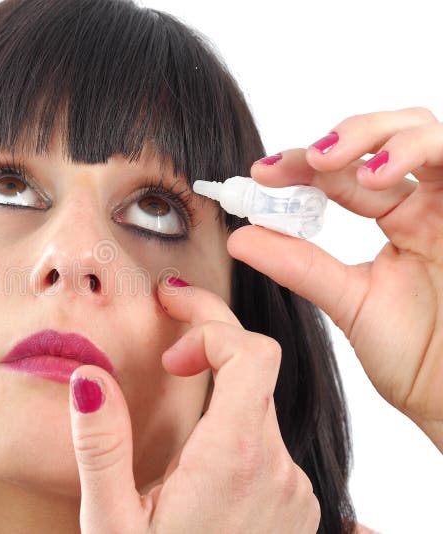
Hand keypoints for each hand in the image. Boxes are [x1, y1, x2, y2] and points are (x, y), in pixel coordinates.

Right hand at [67, 278, 319, 533]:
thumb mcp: (111, 521)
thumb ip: (101, 446)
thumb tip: (89, 377)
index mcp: (232, 459)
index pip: (249, 352)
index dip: (209, 322)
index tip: (170, 330)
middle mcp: (276, 468)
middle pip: (254, 372)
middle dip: (208, 348)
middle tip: (166, 347)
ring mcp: (292, 489)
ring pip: (258, 409)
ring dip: (218, 397)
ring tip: (171, 421)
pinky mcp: (295, 506)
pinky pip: (266, 446)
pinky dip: (233, 432)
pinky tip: (195, 465)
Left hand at [227, 107, 442, 449]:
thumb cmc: (419, 358)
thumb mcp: (348, 301)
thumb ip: (298, 265)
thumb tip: (238, 237)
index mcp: (399, 223)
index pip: (345, 175)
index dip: (302, 165)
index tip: (259, 174)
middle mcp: (429, 207)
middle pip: (389, 136)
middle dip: (342, 136)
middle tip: (300, 161)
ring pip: (425, 133)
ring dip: (375, 135)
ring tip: (329, 164)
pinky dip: (417, 150)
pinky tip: (376, 176)